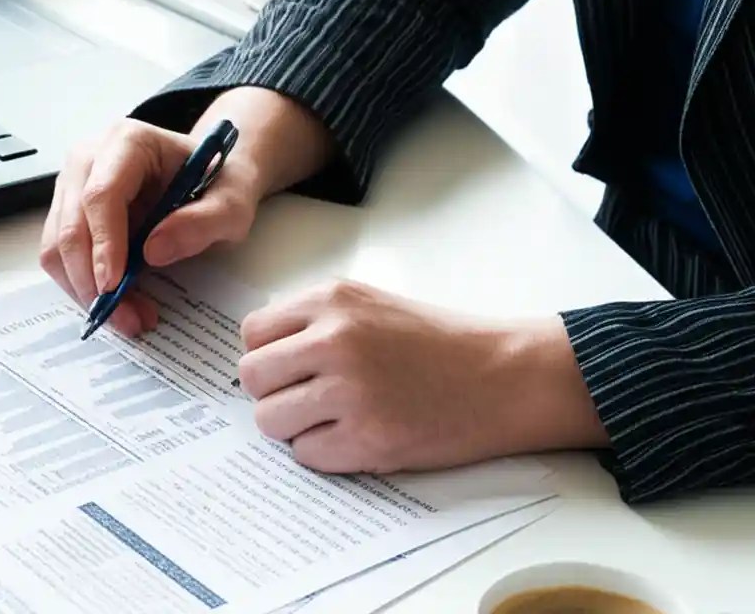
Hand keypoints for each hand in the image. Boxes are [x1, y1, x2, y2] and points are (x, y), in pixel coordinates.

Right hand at [40, 87, 333, 336]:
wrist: (210, 175)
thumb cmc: (219, 183)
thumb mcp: (232, 203)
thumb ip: (203, 222)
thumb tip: (153, 250)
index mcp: (129, 142)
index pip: (102, 194)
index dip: (104, 243)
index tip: (113, 286)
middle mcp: (89, 158)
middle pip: (72, 225)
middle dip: (94, 280)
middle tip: (130, 318)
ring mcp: (73, 185)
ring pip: (58, 246)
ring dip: (87, 291)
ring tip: (132, 316)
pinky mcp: (68, 212)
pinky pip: (61, 256)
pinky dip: (84, 287)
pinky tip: (121, 303)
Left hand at [238, 281, 608, 473]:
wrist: (502, 375)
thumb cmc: (441, 342)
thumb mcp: (371, 304)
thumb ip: (314, 320)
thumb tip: (261, 353)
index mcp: (332, 300)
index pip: (253, 332)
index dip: (268, 356)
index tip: (288, 369)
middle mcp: (334, 339)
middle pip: (253, 377)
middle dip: (274, 393)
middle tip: (308, 398)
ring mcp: (348, 391)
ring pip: (270, 420)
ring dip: (295, 427)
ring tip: (334, 419)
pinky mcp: (365, 438)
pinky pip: (306, 454)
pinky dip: (326, 452)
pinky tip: (359, 436)